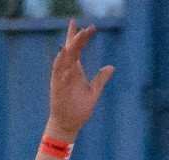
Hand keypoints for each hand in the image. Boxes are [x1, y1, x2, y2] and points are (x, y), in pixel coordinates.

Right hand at [46, 21, 114, 139]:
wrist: (69, 124)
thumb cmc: (79, 109)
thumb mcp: (94, 92)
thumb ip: (101, 79)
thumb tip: (111, 67)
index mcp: (75, 70)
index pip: (77, 49)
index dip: (82, 37)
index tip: (90, 27)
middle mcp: (67, 71)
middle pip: (71, 50)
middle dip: (77, 38)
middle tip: (86, 28)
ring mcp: (61, 78)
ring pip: (64, 58)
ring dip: (70, 47)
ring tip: (76, 36)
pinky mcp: (57, 87)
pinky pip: (58, 72)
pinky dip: (61, 62)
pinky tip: (64, 52)